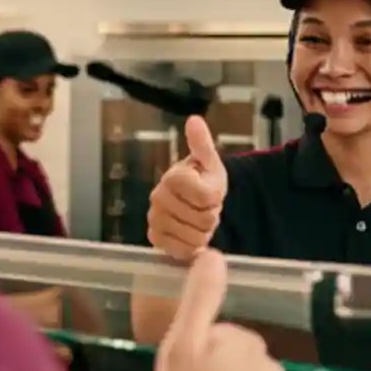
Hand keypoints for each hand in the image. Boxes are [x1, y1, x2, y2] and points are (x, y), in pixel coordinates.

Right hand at [147, 117, 227, 260]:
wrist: (194, 201)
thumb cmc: (203, 179)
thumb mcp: (210, 162)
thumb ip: (202, 144)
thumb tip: (194, 120)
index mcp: (172, 177)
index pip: (207, 197)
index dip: (216, 198)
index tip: (212, 192)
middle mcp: (157, 197)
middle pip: (203, 219)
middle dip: (211, 216)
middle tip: (205, 207)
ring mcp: (154, 219)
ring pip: (195, 237)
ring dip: (203, 232)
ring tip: (198, 220)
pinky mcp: (155, 238)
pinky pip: (182, 250)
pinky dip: (192, 246)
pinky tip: (190, 234)